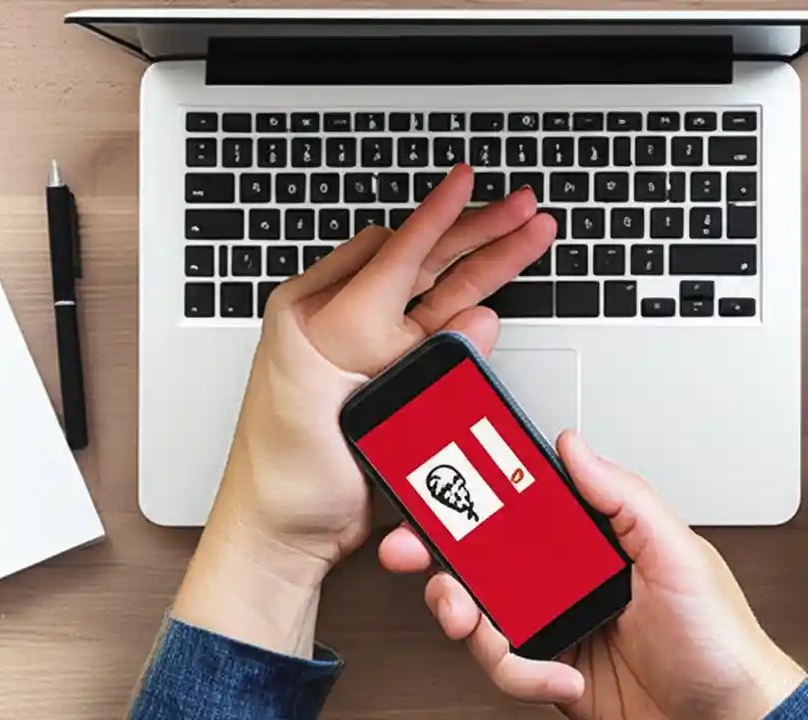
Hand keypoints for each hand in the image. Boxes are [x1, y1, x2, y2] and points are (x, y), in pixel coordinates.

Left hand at [173, 166, 555, 654]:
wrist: (282, 530)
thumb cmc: (280, 471)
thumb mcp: (324, 397)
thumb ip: (406, 359)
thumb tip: (474, 320)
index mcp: (315, 312)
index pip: (391, 255)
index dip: (435, 216)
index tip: (466, 182)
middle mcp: (343, 321)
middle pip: (423, 264)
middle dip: (478, 232)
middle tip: (522, 206)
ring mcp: (372, 350)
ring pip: (439, 293)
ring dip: (485, 263)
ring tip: (527, 232)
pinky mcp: (393, 379)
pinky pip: (437, 333)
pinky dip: (471, 312)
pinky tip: (496, 295)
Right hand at [379, 431, 806, 718]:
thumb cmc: (721, 642)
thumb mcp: (679, 555)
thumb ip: (623, 497)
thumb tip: (573, 447)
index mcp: (594, 537)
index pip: (523, 502)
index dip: (476, 490)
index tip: (437, 483)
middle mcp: (567, 577)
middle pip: (483, 554)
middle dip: (439, 552)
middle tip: (413, 551)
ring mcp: (553, 625)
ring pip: (478, 612)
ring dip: (468, 618)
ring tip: (477, 626)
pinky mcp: (547, 672)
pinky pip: (504, 666)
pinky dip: (523, 674)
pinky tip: (563, 678)